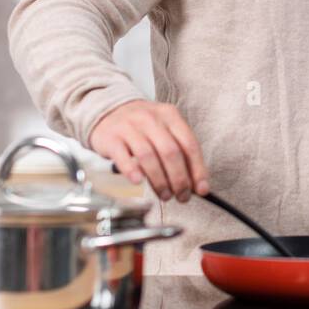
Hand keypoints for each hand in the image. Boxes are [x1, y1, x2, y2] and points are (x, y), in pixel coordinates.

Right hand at [90, 100, 208, 201]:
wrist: (107, 111)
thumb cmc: (142, 127)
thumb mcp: (164, 130)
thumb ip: (180, 152)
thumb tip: (196, 184)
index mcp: (170, 115)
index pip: (189, 144)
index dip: (197, 169)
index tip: (201, 189)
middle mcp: (151, 119)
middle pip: (170, 152)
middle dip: (179, 179)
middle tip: (182, 197)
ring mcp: (129, 127)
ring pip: (148, 156)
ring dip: (159, 180)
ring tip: (165, 195)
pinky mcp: (111, 138)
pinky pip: (123, 156)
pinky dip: (132, 170)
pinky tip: (138, 182)